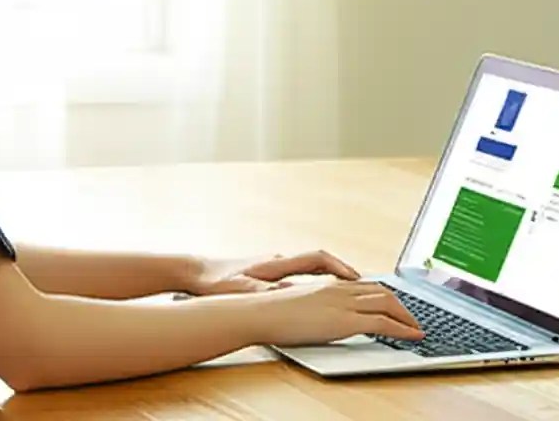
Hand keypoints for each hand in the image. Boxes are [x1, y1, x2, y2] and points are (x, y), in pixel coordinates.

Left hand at [186, 250, 361, 295]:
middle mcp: (279, 262)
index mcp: (277, 264)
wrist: (194, 272)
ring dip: (329, 280)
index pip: (318, 259)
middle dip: (342, 274)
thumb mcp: (242, 290)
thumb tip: (288, 297)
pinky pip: (298, 277)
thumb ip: (266, 293)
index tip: (358, 279)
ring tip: (346, 294)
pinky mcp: (265, 275)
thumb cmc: (215, 281)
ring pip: (310, 271)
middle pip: (320, 263)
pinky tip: (314, 299)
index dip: (341, 268)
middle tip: (364, 287)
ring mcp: (272, 268)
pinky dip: (312, 286)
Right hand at [252, 281, 423, 345]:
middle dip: (400, 305)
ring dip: (406, 315)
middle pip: (381, 291)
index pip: (365, 286)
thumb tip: (318, 317)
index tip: (394, 305)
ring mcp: (343, 303)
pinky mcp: (344, 320)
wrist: (258, 312)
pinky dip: (402, 328)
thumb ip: (312, 307)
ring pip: (387, 302)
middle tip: (411, 318)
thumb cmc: (268, 313)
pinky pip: (383, 322)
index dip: (384, 295)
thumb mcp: (295, 305)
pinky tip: (412, 335)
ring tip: (416, 328)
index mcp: (327, 285)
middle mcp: (339, 289)